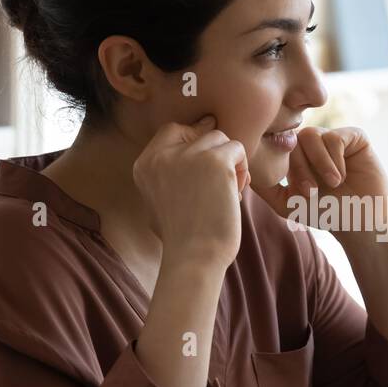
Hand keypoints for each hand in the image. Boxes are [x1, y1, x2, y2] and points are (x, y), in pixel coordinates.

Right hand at [132, 114, 247, 267]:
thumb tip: (198, 134)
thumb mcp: (159, 201)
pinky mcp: (215, 161)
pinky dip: (242, 169)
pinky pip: (238, 150)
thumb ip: (169, 173)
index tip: (209, 154)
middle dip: (216, 155)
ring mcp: (188, 155)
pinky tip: (236, 193)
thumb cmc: (182, 237)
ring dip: (231, 164)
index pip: (172, 130)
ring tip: (229, 193)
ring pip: (221, 140)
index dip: (193, 137)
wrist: (194, 255)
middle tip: (221, 186)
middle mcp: (163, 155)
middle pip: (201, 134)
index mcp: (145, 164)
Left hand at [251, 126, 387, 241]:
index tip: (297, 192)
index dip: (285, 167)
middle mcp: (315, 143)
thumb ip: (266, 187)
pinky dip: (335, 159)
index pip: (280, 147)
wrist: (360, 221)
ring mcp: (335, 138)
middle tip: (312, 192)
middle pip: (294, 141)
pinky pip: (334, 137)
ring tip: (333, 183)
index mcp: (299, 155)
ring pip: (312, 135)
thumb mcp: (288, 204)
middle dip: (301, 169)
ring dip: (319, 164)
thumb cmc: (326, 213)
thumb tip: (245, 172)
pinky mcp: (355, 137)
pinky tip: (345, 175)